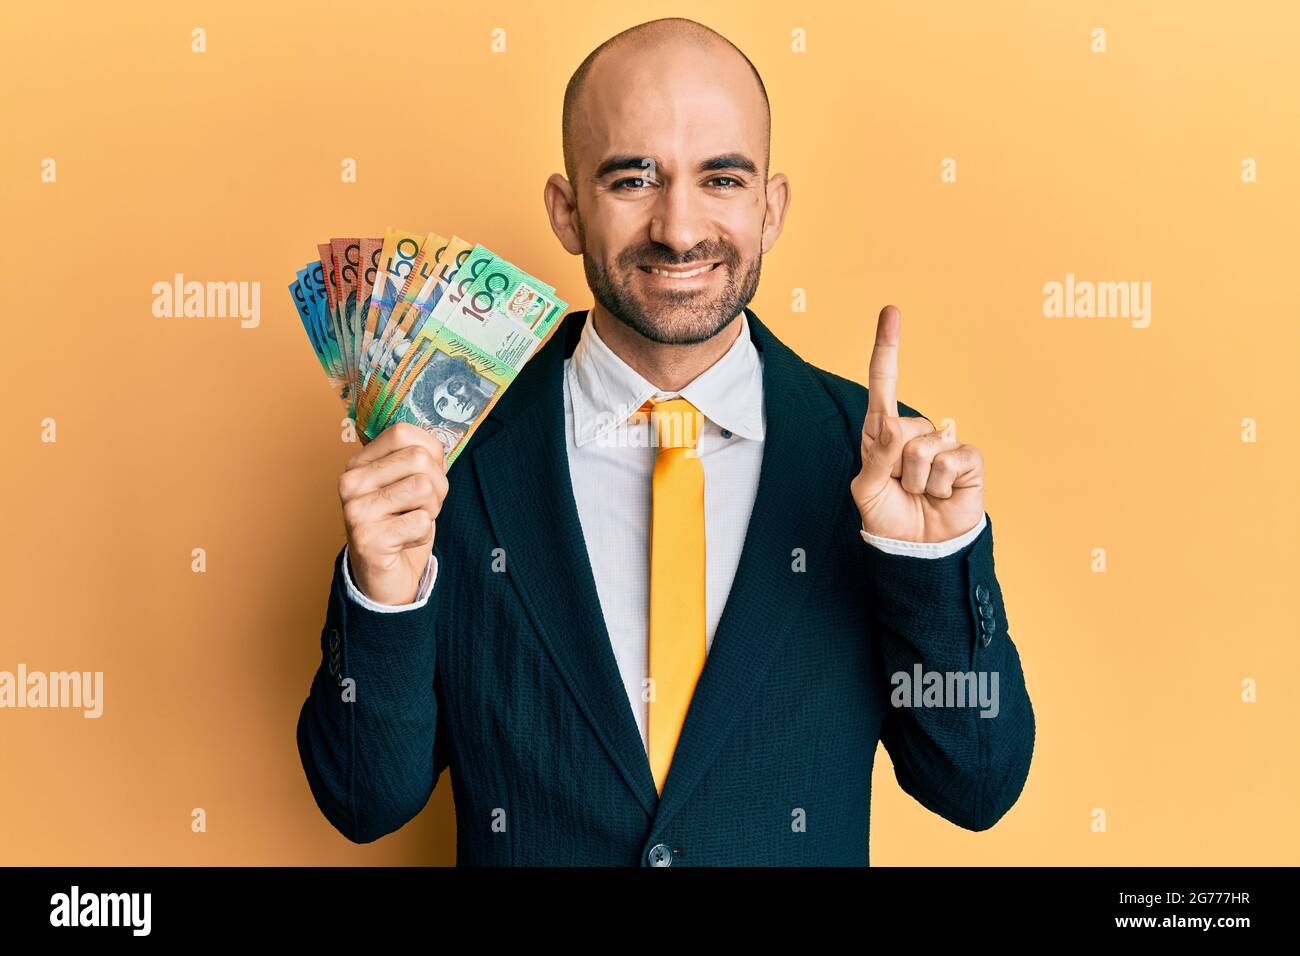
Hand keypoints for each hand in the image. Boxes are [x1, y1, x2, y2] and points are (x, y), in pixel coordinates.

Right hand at [339, 422, 447, 604]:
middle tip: (421, 507)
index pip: (403, 433)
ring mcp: (356, 511)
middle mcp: (350, 483)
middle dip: (437, 486)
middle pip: (419, 459)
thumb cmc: (402, 524)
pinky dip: (423, 534)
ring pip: (424, 488)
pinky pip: (421, 522)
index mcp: (358, 463)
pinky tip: (404, 541)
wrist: (384, 577)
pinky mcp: (367, 539)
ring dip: (431, 510)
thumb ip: (420, 457)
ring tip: (412, 523)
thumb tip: (439, 438)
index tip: (425, 475)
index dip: (430, 453)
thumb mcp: (409, 483)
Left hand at [849, 305, 984, 542]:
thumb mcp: (866, 489)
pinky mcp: (967, 460)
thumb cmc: (888, 516)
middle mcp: (913, 432)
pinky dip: (939, 486)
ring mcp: (943, 443)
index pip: (884, 384)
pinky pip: (949, 461)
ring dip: (915, 481)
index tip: (891, 311)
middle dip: (894, 466)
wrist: (918, 548)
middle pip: (901, 428)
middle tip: (899, 488)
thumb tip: (895, 424)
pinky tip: (941, 495)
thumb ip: (877, 456)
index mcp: (881, 432)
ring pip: (923, 449)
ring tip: (919, 494)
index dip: (887, 348)